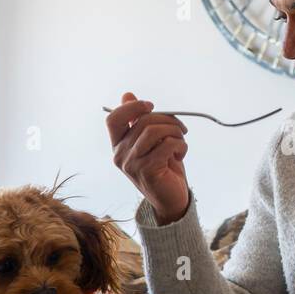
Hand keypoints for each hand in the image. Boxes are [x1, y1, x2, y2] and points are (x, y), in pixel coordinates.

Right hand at [106, 92, 189, 223]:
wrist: (171, 198)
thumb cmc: (163, 167)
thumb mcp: (151, 140)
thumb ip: (138, 120)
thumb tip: (127, 95)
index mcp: (118, 145)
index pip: (114, 118)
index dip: (132, 107)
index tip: (150, 106)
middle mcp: (120, 154)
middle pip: (142, 121)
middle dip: (168, 120)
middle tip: (181, 129)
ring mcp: (132, 163)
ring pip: (155, 131)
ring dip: (175, 132)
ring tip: (180, 142)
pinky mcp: (147, 170)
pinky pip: (167, 145)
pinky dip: (180, 145)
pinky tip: (180, 154)